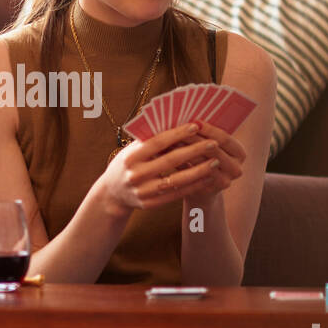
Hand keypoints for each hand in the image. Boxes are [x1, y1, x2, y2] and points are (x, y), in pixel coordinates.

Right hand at [99, 123, 222, 215]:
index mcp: (131, 156)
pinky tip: (207, 178)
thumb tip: (179, 123)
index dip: (177, 134)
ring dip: (198, 171)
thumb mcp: (132, 150)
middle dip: (194, 151)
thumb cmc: (128, 164)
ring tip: (215, 161)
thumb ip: (151, 139)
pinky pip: (176, 194)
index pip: (157, 143)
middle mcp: (136, 174)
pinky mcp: (150, 204)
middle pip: (170, 161)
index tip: (196, 126)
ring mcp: (143, 191)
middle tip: (213, 143)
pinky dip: (193, 186)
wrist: (112, 193)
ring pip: (176, 180)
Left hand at [175, 121, 245, 202]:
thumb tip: (190, 120)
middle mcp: (236, 168)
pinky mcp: (210, 191)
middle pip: (214, 150)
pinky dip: (182, 165)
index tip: (193, 121)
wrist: (200, 189)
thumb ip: (204, 134)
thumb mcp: (209, 146)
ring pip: (203, 163)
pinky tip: (170, 158)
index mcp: (240, 153)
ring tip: (171, 141)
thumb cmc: (203, 159)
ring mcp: (225, 181)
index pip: (224, 138)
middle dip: (195, 139)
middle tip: (178, 130)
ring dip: (186, 150)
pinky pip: (195, 176)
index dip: (209, 129)